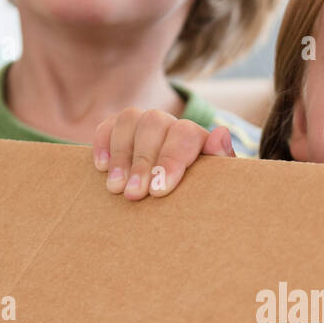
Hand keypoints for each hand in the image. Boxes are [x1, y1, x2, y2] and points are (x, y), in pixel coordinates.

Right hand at [93, 108, 234, 199]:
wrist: (182, 202)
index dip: (171, 159)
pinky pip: (108, 126)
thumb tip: (221, 134)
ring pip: (130, 120)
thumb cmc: (198, 198)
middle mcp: (170, 125)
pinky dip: (103, 144)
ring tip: (115, 188)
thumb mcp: (214, 187)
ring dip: (121, 155)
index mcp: (196, 137)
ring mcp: (143, 125)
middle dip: (142, 161)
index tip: (159, 191)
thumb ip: (222, 163)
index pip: (185, 134)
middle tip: (134, 195)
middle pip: (154, 123)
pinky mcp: (119, 131)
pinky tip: (101, 168)